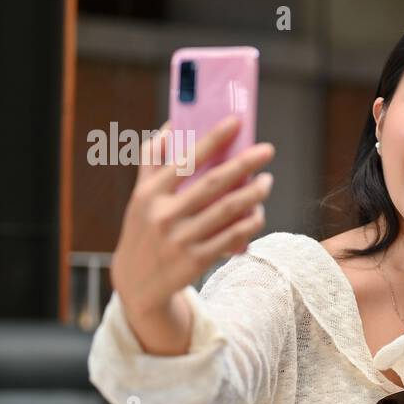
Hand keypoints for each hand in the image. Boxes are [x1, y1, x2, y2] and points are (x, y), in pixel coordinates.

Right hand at [110, 115, 274, 314]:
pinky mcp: (195, 260)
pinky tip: (259, 213)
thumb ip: (152, 162)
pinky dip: (249, 224)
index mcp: (150, 194)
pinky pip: (231, 237)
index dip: (212, 139)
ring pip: (227, 211)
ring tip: (267, 181)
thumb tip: (170, 126)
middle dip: (244, 164)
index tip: (236, 122)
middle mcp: (164, 215)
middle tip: (267, 150)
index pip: (185, 160)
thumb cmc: (144, 229)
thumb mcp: (140, 197)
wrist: (137, 282)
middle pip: (213, 183)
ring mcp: (180, 239)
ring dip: (253, 194)